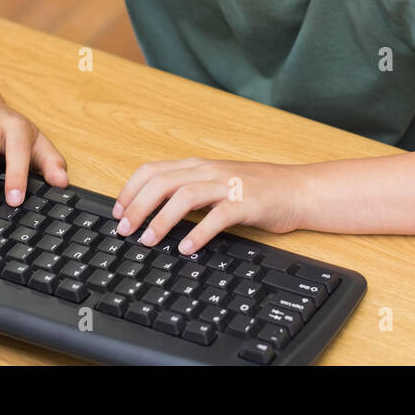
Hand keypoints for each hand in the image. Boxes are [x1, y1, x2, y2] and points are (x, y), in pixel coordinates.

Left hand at [111, 158, 304, 254]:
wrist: (297, 190)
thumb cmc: (256, 190)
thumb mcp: (216, 185)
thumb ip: (189, 192)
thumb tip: (153, 212)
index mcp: (198, 165)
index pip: (152, 170)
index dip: (130, 191)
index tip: (117, 213)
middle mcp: (209, 171)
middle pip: (162, 182)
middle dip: (137, 207)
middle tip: (125, 231)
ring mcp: (227, 185)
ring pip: (184, 195)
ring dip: (161, 220)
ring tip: (149, 240)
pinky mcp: (246, 202)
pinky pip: (217, 217)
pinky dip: (198, 233)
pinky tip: (186, 248)